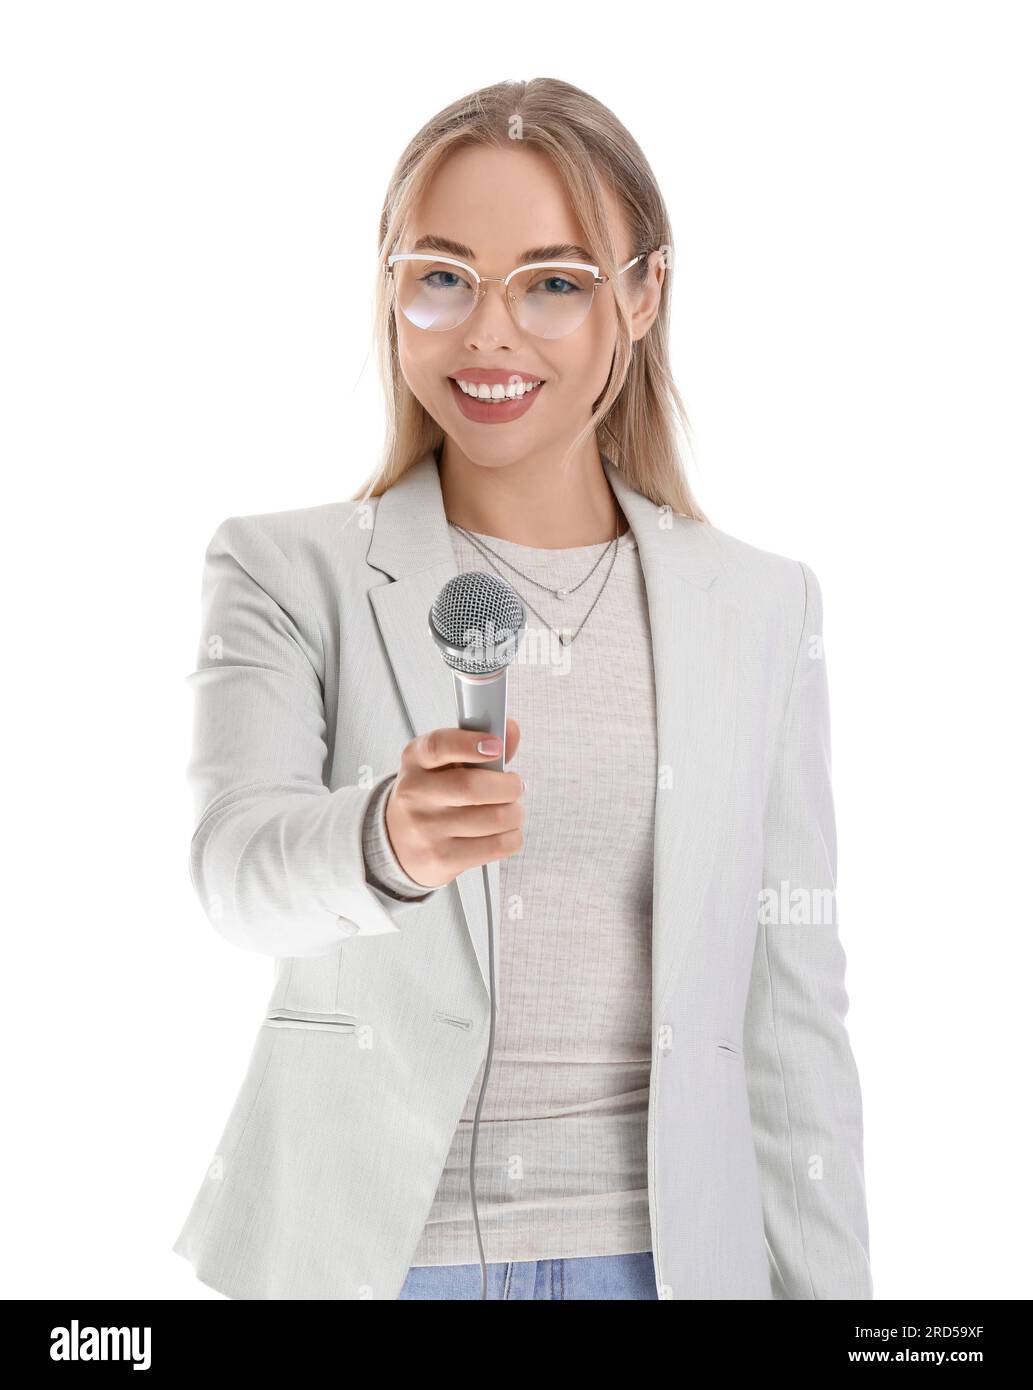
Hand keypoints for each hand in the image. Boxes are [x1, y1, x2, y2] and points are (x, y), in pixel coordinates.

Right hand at [383, 718, 523, 888]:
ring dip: (515, 813)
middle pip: (472, 787)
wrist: (398, 841)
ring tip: (511, 810)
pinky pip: (497, 846)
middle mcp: (415, 793)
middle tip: (515, 786)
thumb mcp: (445, 762)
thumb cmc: (432, 795)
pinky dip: (513, 837)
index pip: (438, 746)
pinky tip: (505, 831)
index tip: (496, 745)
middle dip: (509, 786)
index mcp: (415, 760)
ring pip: (493, 818)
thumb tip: (510, 730)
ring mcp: (426, 829)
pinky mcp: (442, 858)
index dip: (470, 743)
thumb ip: (480, 743)